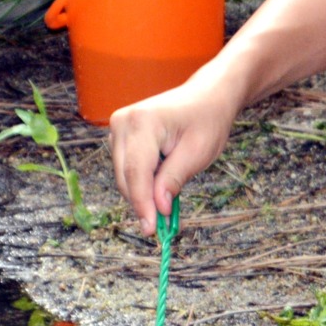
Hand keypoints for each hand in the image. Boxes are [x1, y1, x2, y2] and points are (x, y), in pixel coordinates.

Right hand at [109, 79, 239, 234]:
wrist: (207, 97)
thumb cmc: (207, 120)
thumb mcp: (197, 153)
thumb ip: (173, 180)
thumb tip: (157, 208)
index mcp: (143, 121)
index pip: (136, 172)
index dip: (142, 204)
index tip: (152, 229)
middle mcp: (123, 122)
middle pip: (125, 176)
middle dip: (142, 203)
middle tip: (161, 227)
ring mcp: (118, 127)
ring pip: (123, 175)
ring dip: (142, 193)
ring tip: (168, 199)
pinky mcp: (120, 135)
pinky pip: (126, 168)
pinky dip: (141, 182)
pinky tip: (160, 185)